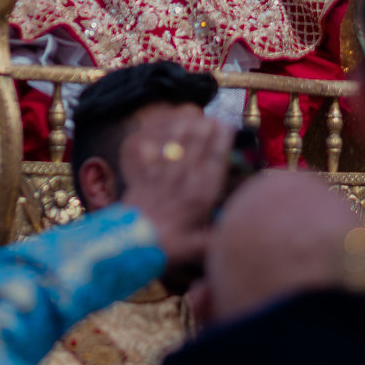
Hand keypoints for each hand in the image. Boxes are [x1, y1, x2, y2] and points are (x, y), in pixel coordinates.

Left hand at [119, 109, 229, 268]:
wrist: (130, 245)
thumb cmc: (168, 247)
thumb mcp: (198, 248)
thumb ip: (216, 238)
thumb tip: (234, 233)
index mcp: (200, 196)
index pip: (214, 162)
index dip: (221, 142)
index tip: (227, 126)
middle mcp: (182, 181)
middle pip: (196, 149)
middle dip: (205, 130)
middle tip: (212, 116)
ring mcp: (161, 178)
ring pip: (174, 149)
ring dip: (183, 131)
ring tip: (190, 116)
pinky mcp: (142, 179)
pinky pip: (148, 158)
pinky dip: (150, 147)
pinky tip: (151, 138)